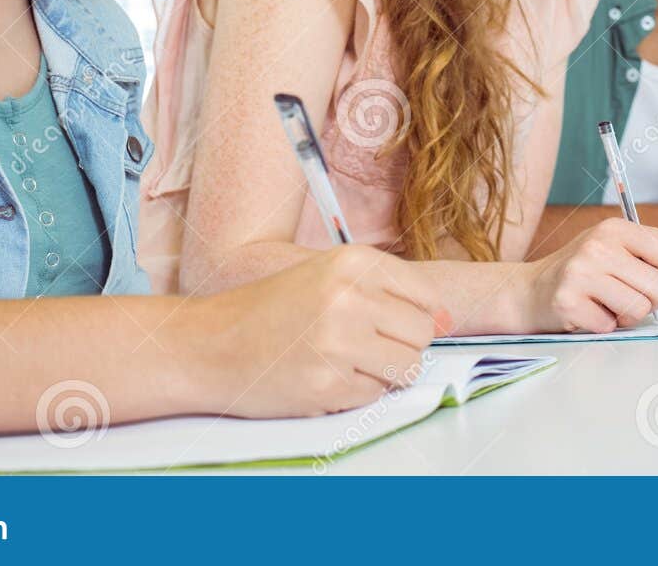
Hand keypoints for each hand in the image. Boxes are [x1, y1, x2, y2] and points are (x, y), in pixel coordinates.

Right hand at [184, 245, 449, 417]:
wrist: (211, 344)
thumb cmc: (272, 310)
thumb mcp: (327, 277)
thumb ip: (387, 291)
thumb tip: (447, 320)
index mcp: (352, 262)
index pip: (425, 296)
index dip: (419, 316)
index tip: (396, 325)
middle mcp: (349, 297)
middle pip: (422, 334)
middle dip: (401, 346)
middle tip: (364, 346)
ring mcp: (339, 343)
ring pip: (407, 368)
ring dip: (385, 372)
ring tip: (347, 361)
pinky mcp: (328, 385)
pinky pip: (375, 395)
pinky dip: (357, 392)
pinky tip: (324, 377)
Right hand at [517, 218, 657, 333]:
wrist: (530, 290)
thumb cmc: (582, 271)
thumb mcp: (613, 245)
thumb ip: (648, 248)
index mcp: (614, 228)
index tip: (644, 274)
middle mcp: (597, 247)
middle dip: (650, 300)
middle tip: (627, 295)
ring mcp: (581, 274)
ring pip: (639, 310)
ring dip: (626, 316)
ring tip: (606, 304)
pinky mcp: (569, 303)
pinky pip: (611, 326)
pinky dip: (602, 325)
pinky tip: (586, 311)